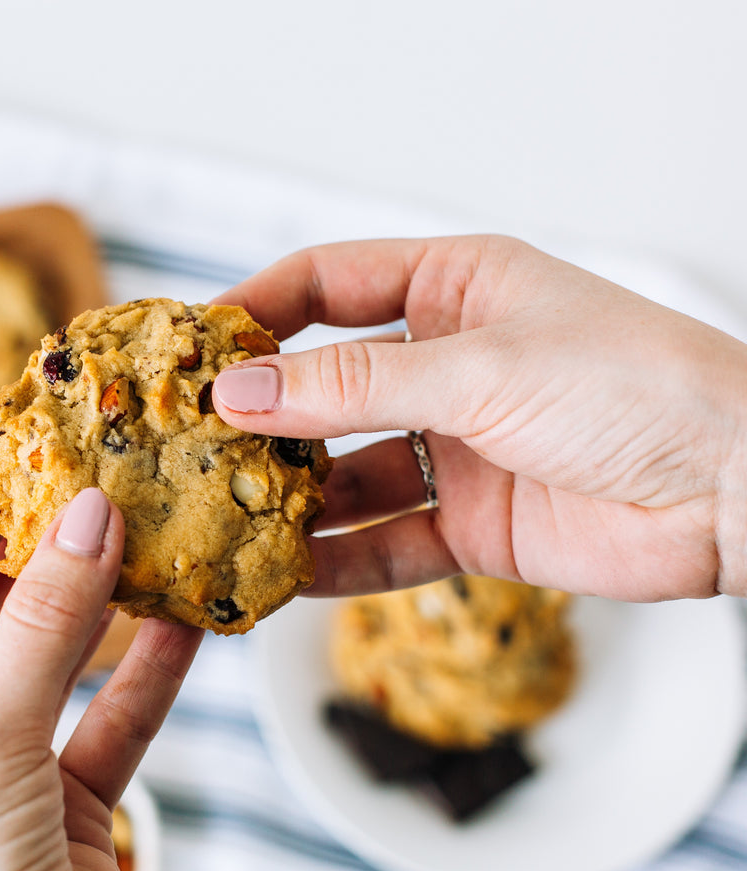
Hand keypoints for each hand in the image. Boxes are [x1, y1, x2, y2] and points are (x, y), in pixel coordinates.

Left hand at [0, 479, 203, 870]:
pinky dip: (149, 676)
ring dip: (103, 611)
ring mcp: (0, 776)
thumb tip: (90, 515)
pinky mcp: (69, 809)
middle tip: (93, 488)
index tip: (16, 463)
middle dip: (39, 560)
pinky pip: (111, 723)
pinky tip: (190, 623)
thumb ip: (44, 631)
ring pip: (57, 669)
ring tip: (150, 538)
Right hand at [211, 236, 746, 600]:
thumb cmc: (633, 386)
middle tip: (190, 448)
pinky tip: (284, 576)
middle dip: (261, 418)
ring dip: (291, 499)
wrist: (738, 490)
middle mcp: (443, 365)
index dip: (256, 311)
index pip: (327, 284)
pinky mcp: (470, 525)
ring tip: (224, 519)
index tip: (192, 349)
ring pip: (346, 474)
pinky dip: (337, 563)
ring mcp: (454, 448)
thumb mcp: (479, 367)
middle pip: (324, 387)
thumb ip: (352, 386)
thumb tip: (237, 393)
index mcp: (451, 289)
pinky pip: (384, 544)